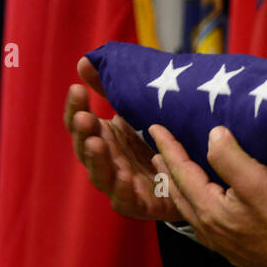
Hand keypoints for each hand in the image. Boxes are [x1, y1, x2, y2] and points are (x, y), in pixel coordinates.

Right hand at [65, 56, 181, 220]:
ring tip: (96, 143)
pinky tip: (124, 177)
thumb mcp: (138, 111)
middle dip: (83, 133)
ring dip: (97, 160)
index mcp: (103, 137)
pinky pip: (126, 200)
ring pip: (102, 175)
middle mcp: (107, 161)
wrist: (191, 176)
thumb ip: (112, 87)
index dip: (75, 107)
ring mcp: (120, 184)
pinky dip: (123, 190)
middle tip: (85, 117)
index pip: (80, 122)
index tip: (77, 88)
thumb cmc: (158, 140)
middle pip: (87, 148)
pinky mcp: (140, 204)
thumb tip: (84, 61)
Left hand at [149, 124, 266, 266]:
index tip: (153, 128)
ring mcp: (220, 243)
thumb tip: (213, 135)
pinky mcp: (234, 250)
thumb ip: (230, 157)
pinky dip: (194, 210)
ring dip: (179, 192)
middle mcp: (208, 228)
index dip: (169, 148)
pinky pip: (203, 226)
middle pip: (180, 194)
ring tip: (173, 180)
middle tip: (156, 155)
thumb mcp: (257, 180)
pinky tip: (202, 211)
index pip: (182, 172)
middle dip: (167, 172)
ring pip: (190, 212)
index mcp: (209, 208)